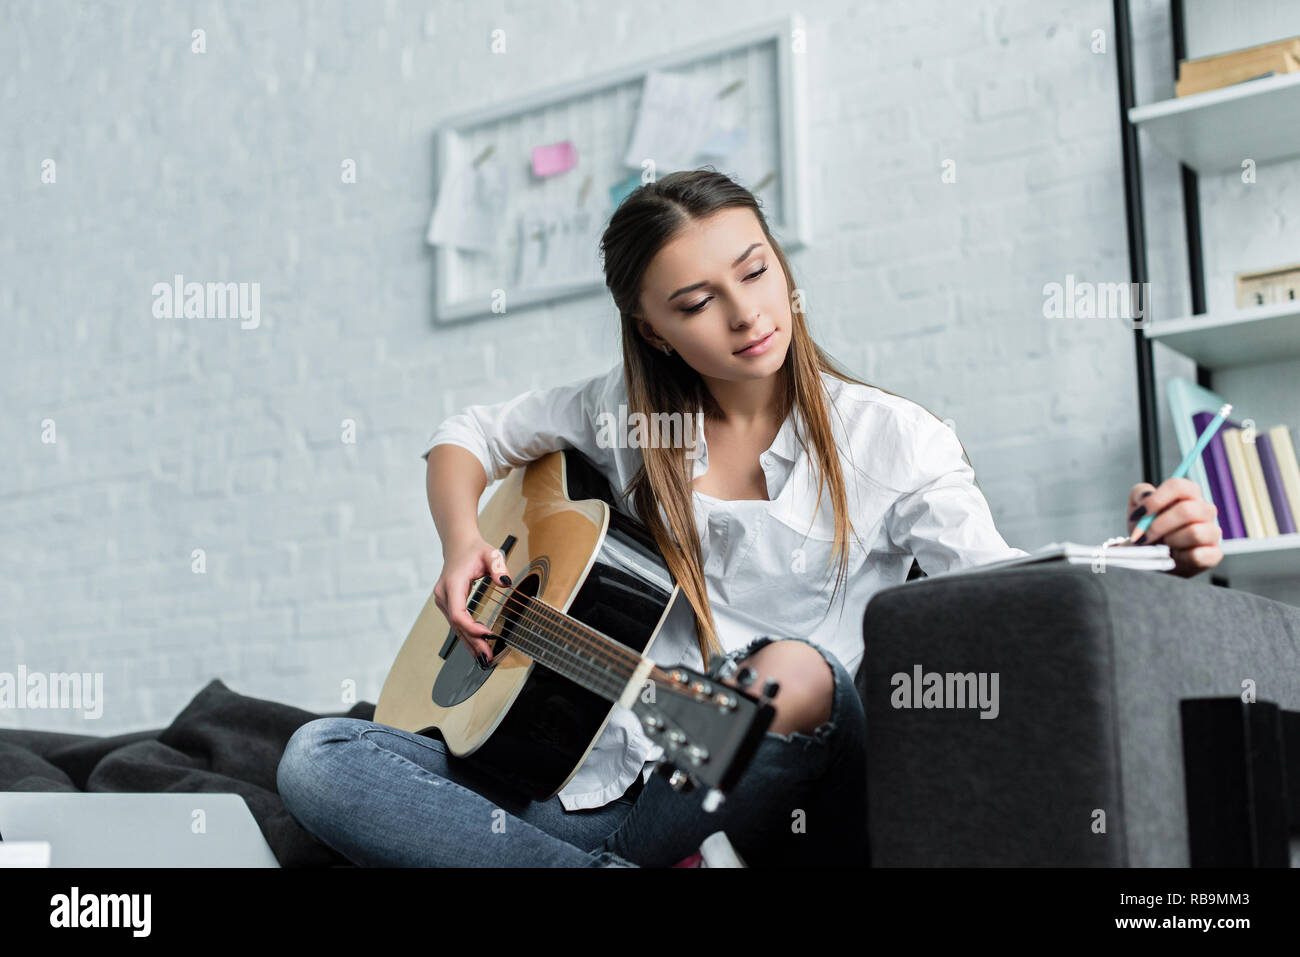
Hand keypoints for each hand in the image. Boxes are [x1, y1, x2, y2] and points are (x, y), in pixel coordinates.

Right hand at [432, 534, 511, 660]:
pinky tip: (477, 646)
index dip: (471, 627)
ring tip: (484, 657)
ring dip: (470, 643)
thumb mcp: (490, 554)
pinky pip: (457, 623)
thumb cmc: (473, 550)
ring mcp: (444, 601)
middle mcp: (444, 595)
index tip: (488, 633)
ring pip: (456, 627)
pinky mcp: (448, 604)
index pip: (457, 612)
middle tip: (488, 656)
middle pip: (457, 625)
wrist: (458, 545)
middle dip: (473, 642)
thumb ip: (498, 566)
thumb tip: (505, 581)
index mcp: (452, 584)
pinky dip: (467, 635)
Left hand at [1125, 478, 1222, 577]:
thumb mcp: (1138, 510)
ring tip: (1164, 544)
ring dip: (1171, 541)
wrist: (1154, 557)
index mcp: (1188, 494)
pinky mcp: (1213, 553)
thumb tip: (1146, 495)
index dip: (1156, 500)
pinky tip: (1175, 556)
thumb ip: (1139, 495)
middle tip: (1143, 536)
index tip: (1140, 514)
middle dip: (1159, 526)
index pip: (1179, 486)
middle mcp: (1204, 510)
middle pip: (1187, 510)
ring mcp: (1212, 532)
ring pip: (1195, 532)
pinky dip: (1181, 557)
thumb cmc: (1149, 530)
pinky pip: (1199, 555)